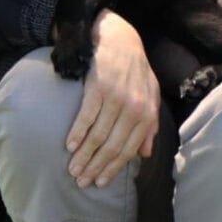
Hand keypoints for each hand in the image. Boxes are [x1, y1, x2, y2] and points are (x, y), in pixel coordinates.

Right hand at [65, 9, 160, 188]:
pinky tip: (70, 146)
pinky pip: (86, 116)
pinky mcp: (99, 87)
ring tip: (73, 169)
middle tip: (81, 181)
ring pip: (98, 135)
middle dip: (95, 167)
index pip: (128, 149)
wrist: (121, 39)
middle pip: (112, 146)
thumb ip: (149, 126)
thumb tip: (144, 155)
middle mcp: (134, 108)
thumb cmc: (136, 70)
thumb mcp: (151, 96)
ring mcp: (116, 97)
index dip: (113, 168)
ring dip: (84, 155)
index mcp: (147, 114)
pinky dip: (78, 133)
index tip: (99, 182)